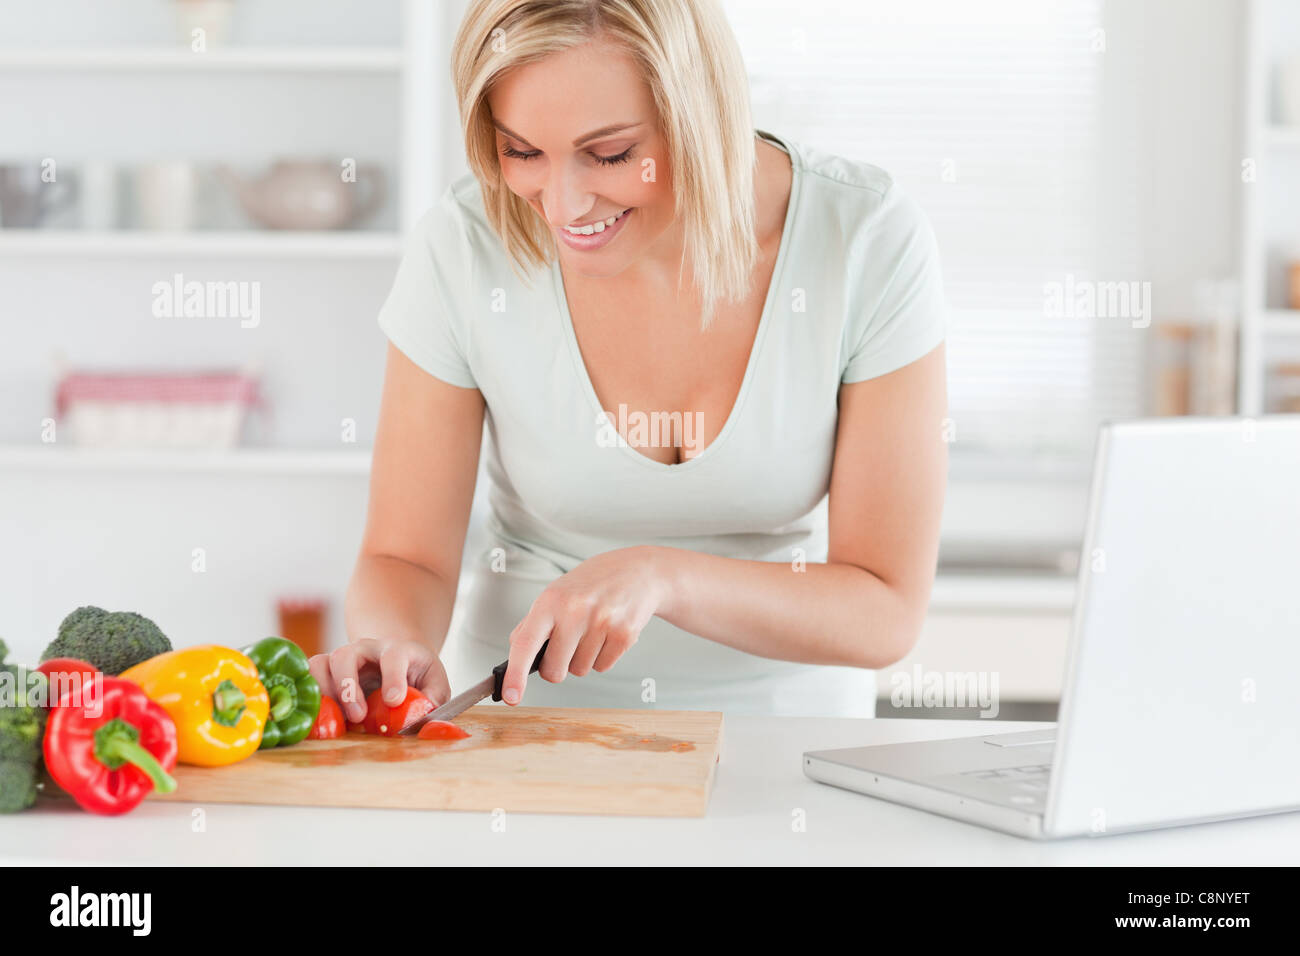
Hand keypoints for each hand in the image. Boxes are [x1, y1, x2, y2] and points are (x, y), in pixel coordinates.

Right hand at [308, 638, 450, 723]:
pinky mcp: (327, 671)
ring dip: (325, 694)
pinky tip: (323, 718)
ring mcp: (342, 658)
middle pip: (346, 656)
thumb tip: (427, 725)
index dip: (393, 677)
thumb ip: (433, 701)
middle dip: (348, 687)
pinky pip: (308, 677)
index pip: (393, 655)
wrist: (397, 657)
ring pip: (320, 664)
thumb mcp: (435, 683)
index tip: (394, 700)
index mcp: (397, 650)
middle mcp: (365, 649)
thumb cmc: (416, 674)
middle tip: (359, 716)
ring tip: (339, 720)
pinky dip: (312, 698)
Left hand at [501, 546, 671, 704]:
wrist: (638, 571)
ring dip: (583, 658)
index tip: (510, 697)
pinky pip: (602, 667)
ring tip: (592, 630)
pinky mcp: (624, 635)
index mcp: (551, 600)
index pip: (525, 643)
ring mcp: (602, 622)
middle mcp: (575, 610)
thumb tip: (515, 652)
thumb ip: (535, 622)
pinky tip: (607, 633)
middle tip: (566, 645)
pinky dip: (602, 656)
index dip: (514, 675)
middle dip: (557, 666)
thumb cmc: (593, 583)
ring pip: (580, 671)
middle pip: (554, 670)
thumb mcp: (558, 591)